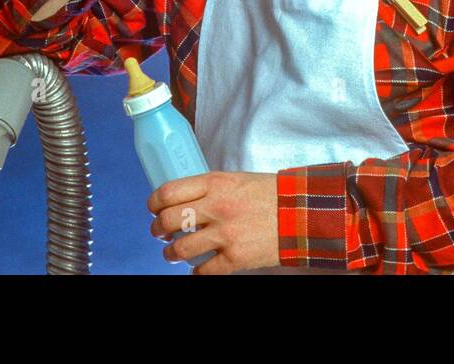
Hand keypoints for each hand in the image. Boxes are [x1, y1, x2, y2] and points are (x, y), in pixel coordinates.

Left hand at [147, 171, 279, 274]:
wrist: (301, 212)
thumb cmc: (269, 194)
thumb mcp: (236, 179)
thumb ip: (210, 188)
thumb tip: (183, 200)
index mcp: (215, 183)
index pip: (169, 192)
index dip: (154, 202)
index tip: (153, 208)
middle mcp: (216, 207)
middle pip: (168, 221)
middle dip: (158, 230)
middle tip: (160, 233)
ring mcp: (225, 234)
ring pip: (180, 249)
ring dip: (171, 254)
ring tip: (173, 254)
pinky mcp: (235, 258)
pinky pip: (203, 272)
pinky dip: (196, 274)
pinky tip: (197, 270)